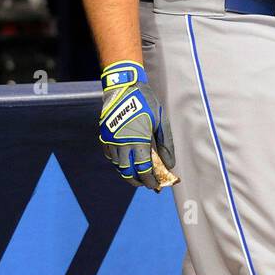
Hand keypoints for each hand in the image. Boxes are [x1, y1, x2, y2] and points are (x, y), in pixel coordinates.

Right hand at [98, 60, 176, 190]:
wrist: (123, 86)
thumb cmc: (146, 102)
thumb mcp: (160, 121)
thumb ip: (165, 144)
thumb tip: (169, 164)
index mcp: (138, 141)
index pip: (144, 170)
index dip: (150, 181)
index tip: (156, 187)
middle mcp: (122, 144)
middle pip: (128, 172)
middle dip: (138, 181)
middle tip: (146, 184)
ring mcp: (111, 140)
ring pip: (118, 165)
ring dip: (127, 172)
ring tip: (137, 174)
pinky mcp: (104, 135)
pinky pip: (110, 155)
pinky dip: (118, 162)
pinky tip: (126, 161)